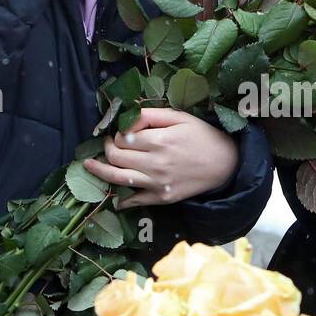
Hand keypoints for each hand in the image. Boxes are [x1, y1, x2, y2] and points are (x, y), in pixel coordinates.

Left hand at [82, 109, 237, 207]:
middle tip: (109, 144)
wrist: (226, 164)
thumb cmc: (202, 136)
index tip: (118, 132)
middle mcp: (155, 163)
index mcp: (159, 141)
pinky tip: (113, 197)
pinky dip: (121, 199)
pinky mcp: (162, 198)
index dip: (116, 134)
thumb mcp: (179, 116)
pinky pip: (136, 200)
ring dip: (100, 172)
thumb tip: (127, 120)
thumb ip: (150, 115)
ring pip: (118, 178)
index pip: (122, 138)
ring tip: (89, 166)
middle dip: (107, 148)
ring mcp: (157, 184)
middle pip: (116, 157)